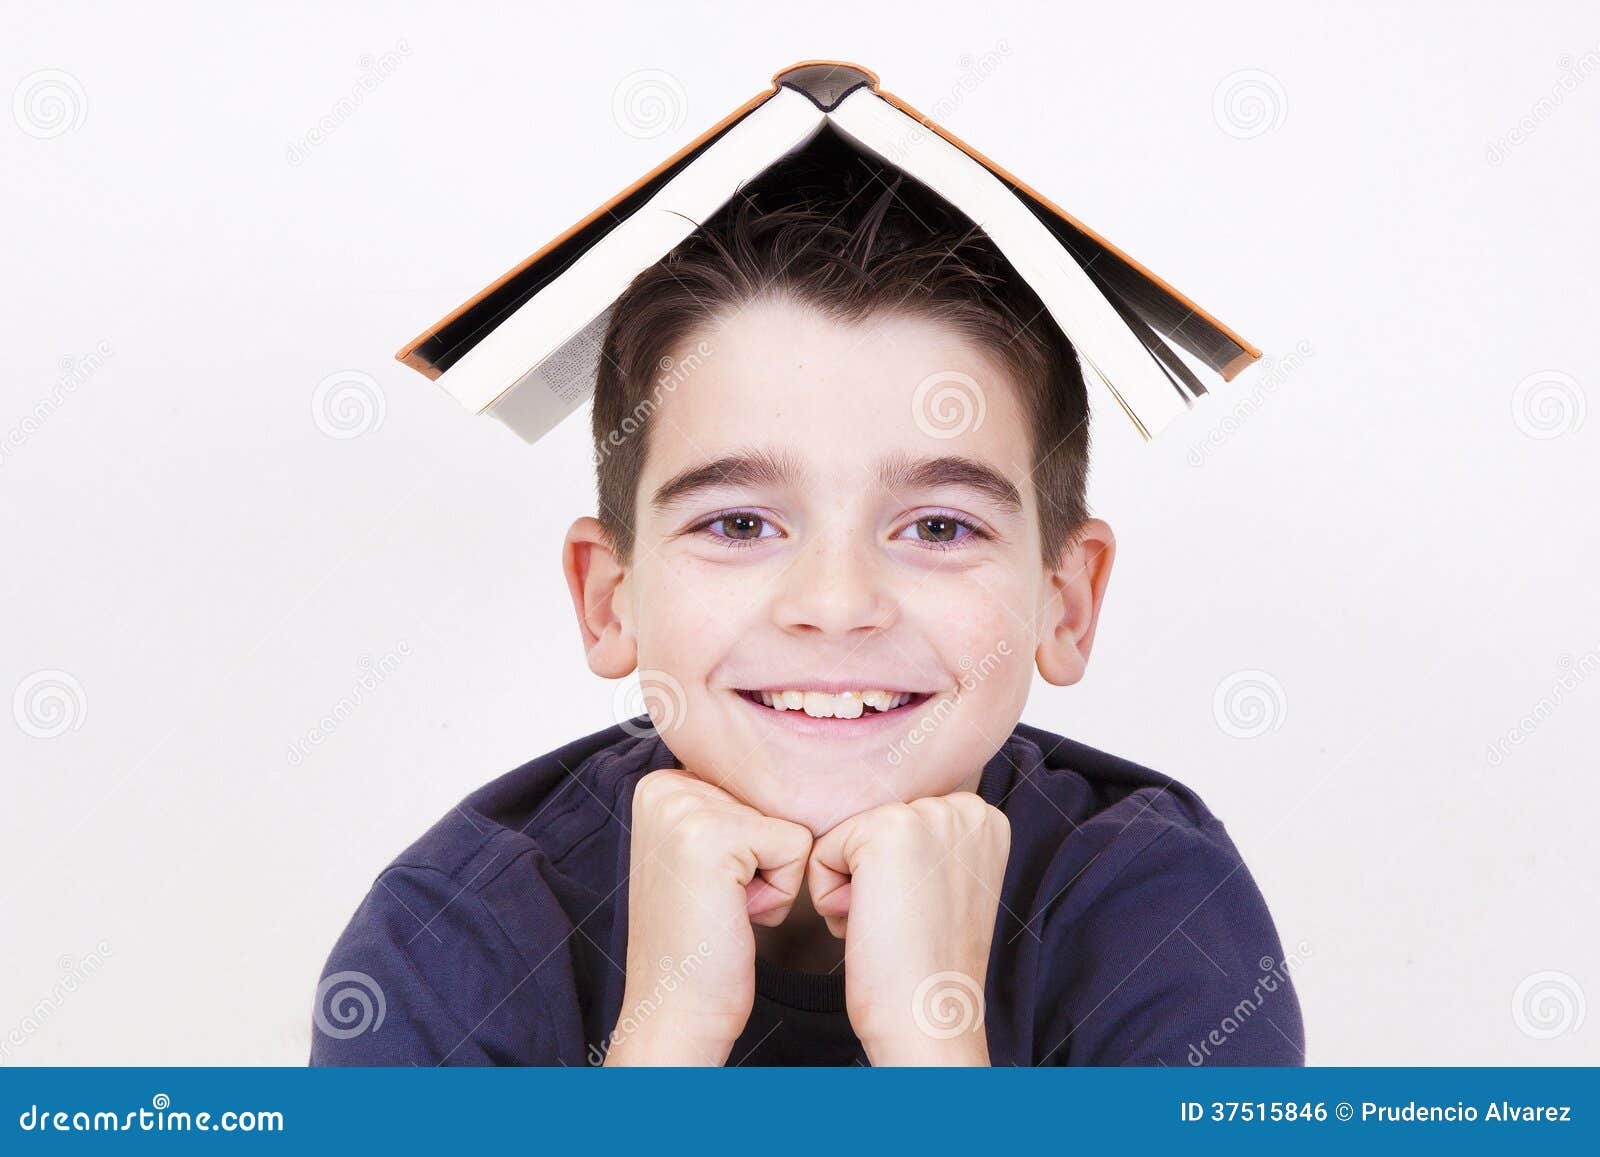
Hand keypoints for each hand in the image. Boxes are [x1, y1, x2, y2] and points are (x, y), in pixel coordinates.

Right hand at [603, 768, 812, 1065]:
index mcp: (662, 783)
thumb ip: (730, 806)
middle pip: (774, 800)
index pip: (756, 785)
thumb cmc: (700, 941)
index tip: (713, 884)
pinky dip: (779, 893)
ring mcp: (685, 808)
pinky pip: (796, 847)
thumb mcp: (704, 854)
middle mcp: (665, 785)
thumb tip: (789, 774)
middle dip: (764, 858)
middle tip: (720, 901)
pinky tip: (735, 916)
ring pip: (788, 823)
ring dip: (773, 876)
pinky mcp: (714, 837)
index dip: (755, 844)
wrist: (676, 1011)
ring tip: (726, 907)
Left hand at [808, 792, 1009, 1064]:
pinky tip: (868, 924)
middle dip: (871, 878)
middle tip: (904, 923)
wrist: (932, 1018)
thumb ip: (927, 845)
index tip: (923, 915)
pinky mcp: (885, 830)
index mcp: (981, 818)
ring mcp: (927, 814)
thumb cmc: (929, 966)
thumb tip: (880, 835)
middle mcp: (963, 807)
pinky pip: (822, 853)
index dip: (895, 877)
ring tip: (889, 924)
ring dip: (850, 888)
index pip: (898, 823)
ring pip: (846, 838)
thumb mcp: (946, 885)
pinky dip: (828, 897)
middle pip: (872, 827)